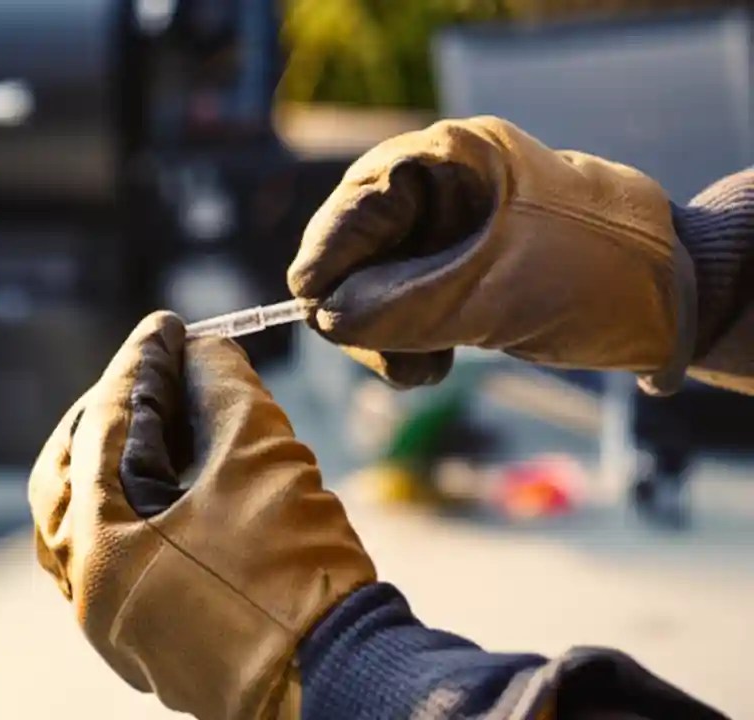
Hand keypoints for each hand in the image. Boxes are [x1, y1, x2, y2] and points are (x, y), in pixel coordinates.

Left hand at [29, 312, 374, 719]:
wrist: (345, 675)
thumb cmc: (300, 572)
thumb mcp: (261, 458)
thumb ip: (221, 388)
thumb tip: (202, 349)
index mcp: (98, 545)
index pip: (103, 427)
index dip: (140, 364)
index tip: (168, 325)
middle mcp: (86, 588)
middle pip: (72, 471)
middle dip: (114, 411)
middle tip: (156, 370)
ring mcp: (112, 618)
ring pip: (88, 516)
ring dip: (120, 459)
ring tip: (168, 417)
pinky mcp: (146, 634)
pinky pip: (117, 553)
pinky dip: (135, 506)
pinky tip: (175, 476)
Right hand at [287, 116, 696, 395]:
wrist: (673, 299)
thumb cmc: (594, 277)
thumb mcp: (492, 296)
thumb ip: (399, 307)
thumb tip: (323, 319)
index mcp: (448, 162)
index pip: (357, 203)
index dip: (329, 257)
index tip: (312, 309)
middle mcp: (436, 188)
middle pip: (352, 247)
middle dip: (358, 307)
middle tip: (389, 358)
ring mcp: (442, 230)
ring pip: (368, 284)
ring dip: (382, 335)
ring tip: (422, 369)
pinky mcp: (449, 270)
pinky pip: (397, 306)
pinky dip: (403, 341)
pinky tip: (429, 362)